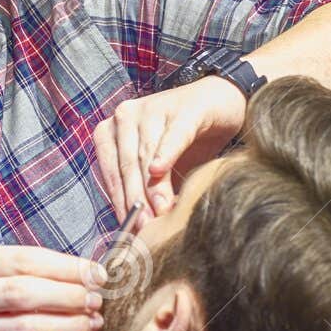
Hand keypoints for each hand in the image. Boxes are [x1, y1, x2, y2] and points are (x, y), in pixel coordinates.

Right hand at [0, 244, 107, 330]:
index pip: (25, 260)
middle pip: (23, 293)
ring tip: (92, 323)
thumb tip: (91, 274)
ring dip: (69, 326)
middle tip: (96, 301)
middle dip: (69, 296)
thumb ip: (32, 267)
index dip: (67, 268)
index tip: (98, 274)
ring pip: (29, 329)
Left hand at [92, 76, 246, 226]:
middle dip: (135, 199)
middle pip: (126, 165)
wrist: (220, 103)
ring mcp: (152, 109)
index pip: (110, 172)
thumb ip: (145, 190)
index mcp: (112, 131)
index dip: (118, 201)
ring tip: (159, 211)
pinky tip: (160, 170)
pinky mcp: (182, 109)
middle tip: (144, 227)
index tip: (127, 228)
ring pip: (146, 154)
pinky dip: (165, 153)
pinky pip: (171, 135)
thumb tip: (139, 228)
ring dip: (152, 186)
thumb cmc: (184, 140)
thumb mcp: (160, 168)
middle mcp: (125, 116)